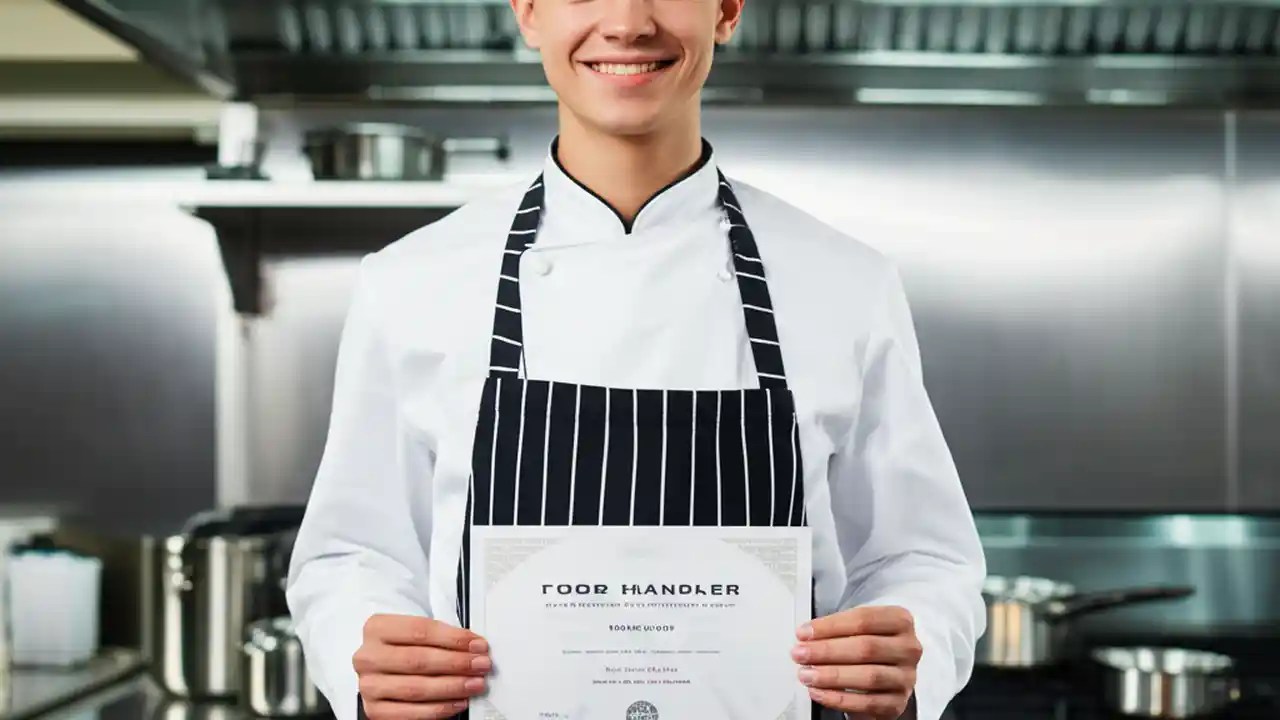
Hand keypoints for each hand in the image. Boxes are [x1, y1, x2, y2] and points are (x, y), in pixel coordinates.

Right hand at [353, 614, 491, 719]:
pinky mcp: (374, 710)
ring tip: (475, 684)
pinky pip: (410, 713)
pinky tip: (458, 701)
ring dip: (452, 687)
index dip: (453, 638)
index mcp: (377, 628)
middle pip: (418, 660)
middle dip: (456, 663)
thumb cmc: (403, 648)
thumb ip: (438, 636)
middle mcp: (368, 656)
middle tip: (481, 664)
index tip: (477, 644)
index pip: (420, 630)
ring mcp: (369, 685)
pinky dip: (439, 708)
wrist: (381, 672)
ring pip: (416, 688)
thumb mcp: (414, 633)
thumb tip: (474, 647)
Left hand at [791, 606, 920, 719]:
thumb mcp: (859, 628)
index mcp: (900, 620)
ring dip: (832, 676)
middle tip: (800, 654)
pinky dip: (839, 699)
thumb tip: (806, 636)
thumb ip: (837, 629)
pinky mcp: (897, 702)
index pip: (864, 619)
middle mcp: (908, 648)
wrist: (888, 674)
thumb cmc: (869, 644)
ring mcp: (906, 677)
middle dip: (827, 651)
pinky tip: (818, 692)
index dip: (830, 626)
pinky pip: (867, 703)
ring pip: (868, 676)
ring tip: (806, 674)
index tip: (804, 633)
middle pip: (866, 648)